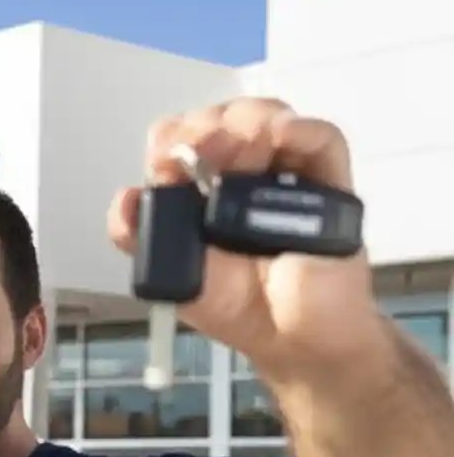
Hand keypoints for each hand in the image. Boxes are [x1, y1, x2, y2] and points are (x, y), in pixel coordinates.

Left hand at [107, 97, 384, 374]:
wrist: (295, 340)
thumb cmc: (238, 306)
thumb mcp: (175, 275)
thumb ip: (141, 239)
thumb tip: (125, 199)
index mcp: (201, 187)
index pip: (182, 136)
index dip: (171, 137)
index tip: (165, 160)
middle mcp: (242, 172)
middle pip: (222, 117)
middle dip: (205, 127)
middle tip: (202, 157)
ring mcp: (286, 174)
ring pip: (267, 116)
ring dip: (246, 124)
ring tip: (240, 157)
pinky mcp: (330, 184)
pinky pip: (322, 139)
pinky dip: (300, 128)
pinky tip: (282, 136)